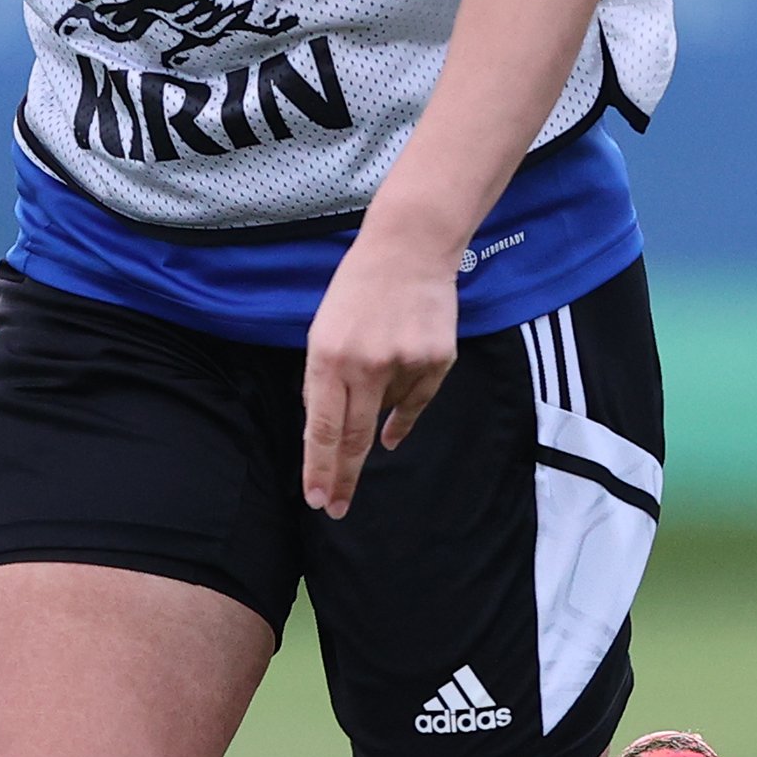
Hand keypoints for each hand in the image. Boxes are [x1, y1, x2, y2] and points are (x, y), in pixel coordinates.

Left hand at [300, 221, 458, 519]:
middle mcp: (365, 364)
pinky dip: (401, 416)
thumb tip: (328, 432)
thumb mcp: (323, 330)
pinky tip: (392, 429)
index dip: (320, 468)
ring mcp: (405, 363)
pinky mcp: (437, 361)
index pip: (322, 427)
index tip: (319, 499)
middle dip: (343, 477)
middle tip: (336, 507)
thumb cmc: (358, 290)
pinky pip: (416, 402)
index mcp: (328, 356)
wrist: (409, 249)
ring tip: (374, 379)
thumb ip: (322, 381)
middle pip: (354, 438)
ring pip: (387, 415)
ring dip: (376, 416)